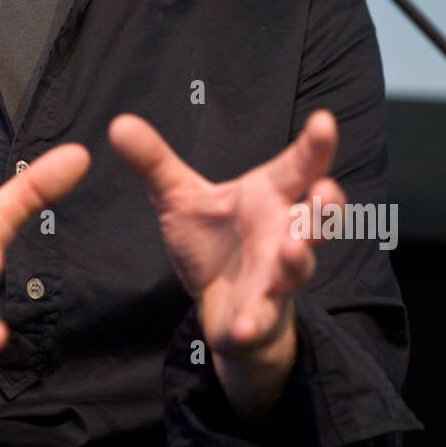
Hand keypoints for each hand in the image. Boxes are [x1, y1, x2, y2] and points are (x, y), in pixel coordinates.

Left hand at [108, 110, 343, 364]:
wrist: (221, 307)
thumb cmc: (213, 242)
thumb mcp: (180, 198)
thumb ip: (155, 162)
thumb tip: (119, 124)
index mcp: (268, 198)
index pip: (298, 167)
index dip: (315, 145)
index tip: (323, 120)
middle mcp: (282, 235)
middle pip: (316, 219)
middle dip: (326, 207)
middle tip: (324, 192)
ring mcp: (276, 278)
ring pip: (298, 268)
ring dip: (297, 260)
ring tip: (291, 249)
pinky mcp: (260, 317)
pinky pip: (262, 319)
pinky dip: (255, 322)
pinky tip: (245, 325)